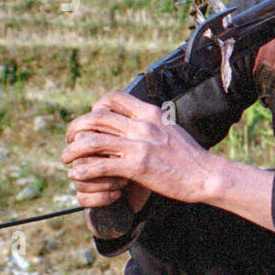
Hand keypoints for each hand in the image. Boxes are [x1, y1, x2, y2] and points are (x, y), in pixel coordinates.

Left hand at [62, 91, 219, 206]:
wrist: (207, 175)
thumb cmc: (190, 157)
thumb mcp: (170, 129)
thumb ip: (151, 124)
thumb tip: (136, 122)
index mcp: (150, 113)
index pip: (114, 98)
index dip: (95, 106)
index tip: (91, 120)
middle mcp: (143, 125)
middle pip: (96, 117)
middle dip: (76, 127)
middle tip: (70, 139)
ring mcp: (139, 145)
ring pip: (91, 140)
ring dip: (72, 150)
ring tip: (67, 159)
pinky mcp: (137, 167)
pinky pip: (100, 165)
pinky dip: (83, 170)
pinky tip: (77, 175)